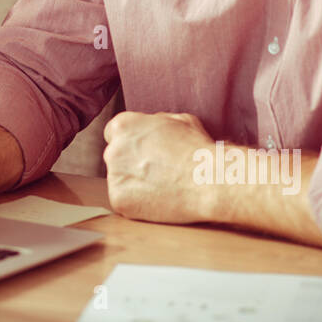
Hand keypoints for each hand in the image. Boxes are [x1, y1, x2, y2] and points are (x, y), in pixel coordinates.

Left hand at [103, 110, 216, 224]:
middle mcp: (113, 149)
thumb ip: (155, 121)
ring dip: (132, 182)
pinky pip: (123, 200)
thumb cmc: (197, 149)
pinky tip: (157, 199)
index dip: (130, 142)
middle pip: (115, 156)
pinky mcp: (119, 200)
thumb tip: (150, 127)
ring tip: (160, 185)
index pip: (113, 133)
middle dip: (130, 162)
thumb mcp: (178, 120)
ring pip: (119, 179)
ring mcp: (114, 176)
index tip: (142, 152)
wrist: (208, 181)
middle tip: (155, 171)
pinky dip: (136, 202)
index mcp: (123, 126)